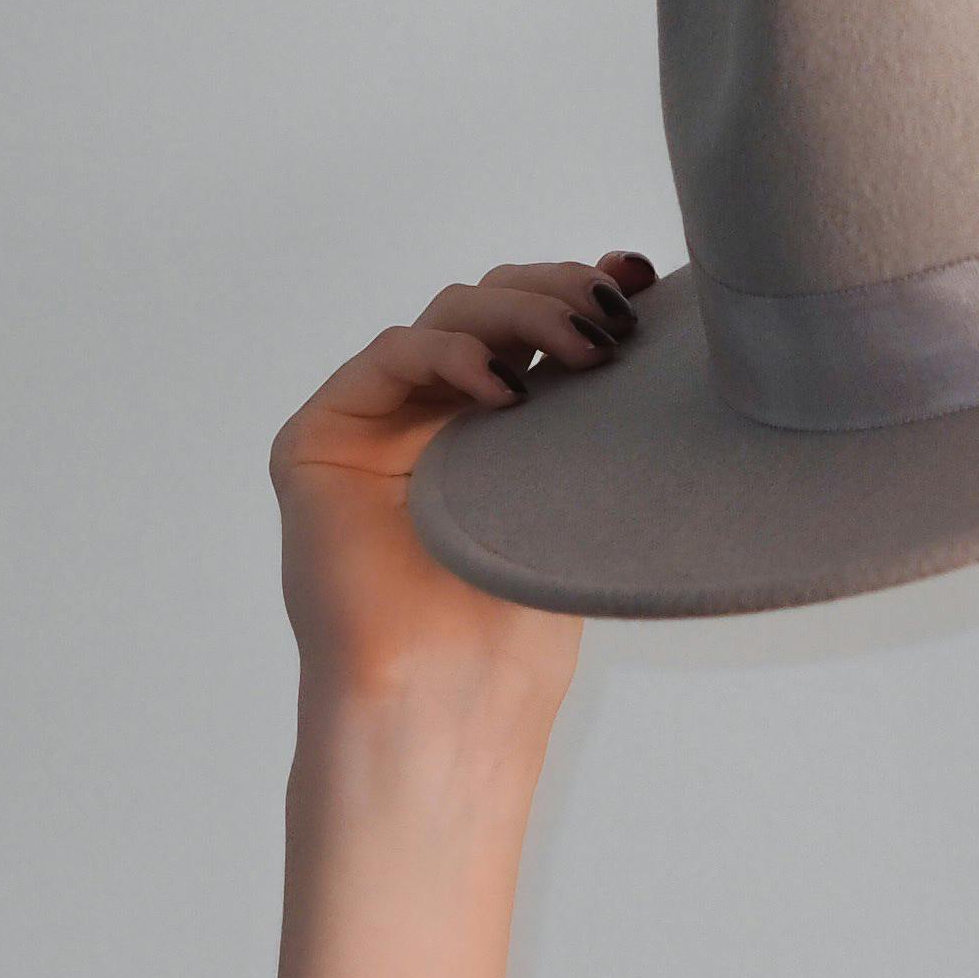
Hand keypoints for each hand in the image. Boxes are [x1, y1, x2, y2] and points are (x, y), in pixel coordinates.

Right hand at [265, 249, 653, 730]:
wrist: (445, 703)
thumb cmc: (515, 631)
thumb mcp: (582, 494)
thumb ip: (594, 409)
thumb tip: (659, 322)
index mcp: (496, 428)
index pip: (534, 324)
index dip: (581, 283)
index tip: (636, 274)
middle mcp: (432, 417)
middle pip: (491, 304)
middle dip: (557, 291)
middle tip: (611, 317)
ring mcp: (375, 425)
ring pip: (448, 315)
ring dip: (519, 313)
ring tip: (578, 348)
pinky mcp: (319, 442)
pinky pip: (388, 358)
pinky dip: (450, 354)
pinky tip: (501, 388)